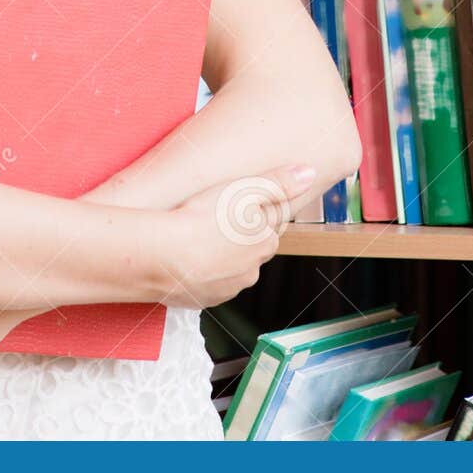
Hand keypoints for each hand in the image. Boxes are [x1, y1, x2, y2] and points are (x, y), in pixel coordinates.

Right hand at [157, 163, 314, 309]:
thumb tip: (309, 173)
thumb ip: (279, 183)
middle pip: (250, 249)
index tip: (236, 205)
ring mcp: (227, 288)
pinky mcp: (203, 299)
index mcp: (265, 242)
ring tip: (197, 236)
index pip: (268, 226)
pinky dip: (201, 271)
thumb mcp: (245, 190)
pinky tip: (186, 257)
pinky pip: (207, 283)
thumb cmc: (203, 218)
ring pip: (229, 268)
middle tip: (215, 218)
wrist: (163, 255)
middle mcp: (252, 270)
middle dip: (239, 236)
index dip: (252, 212)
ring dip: (220, 255)